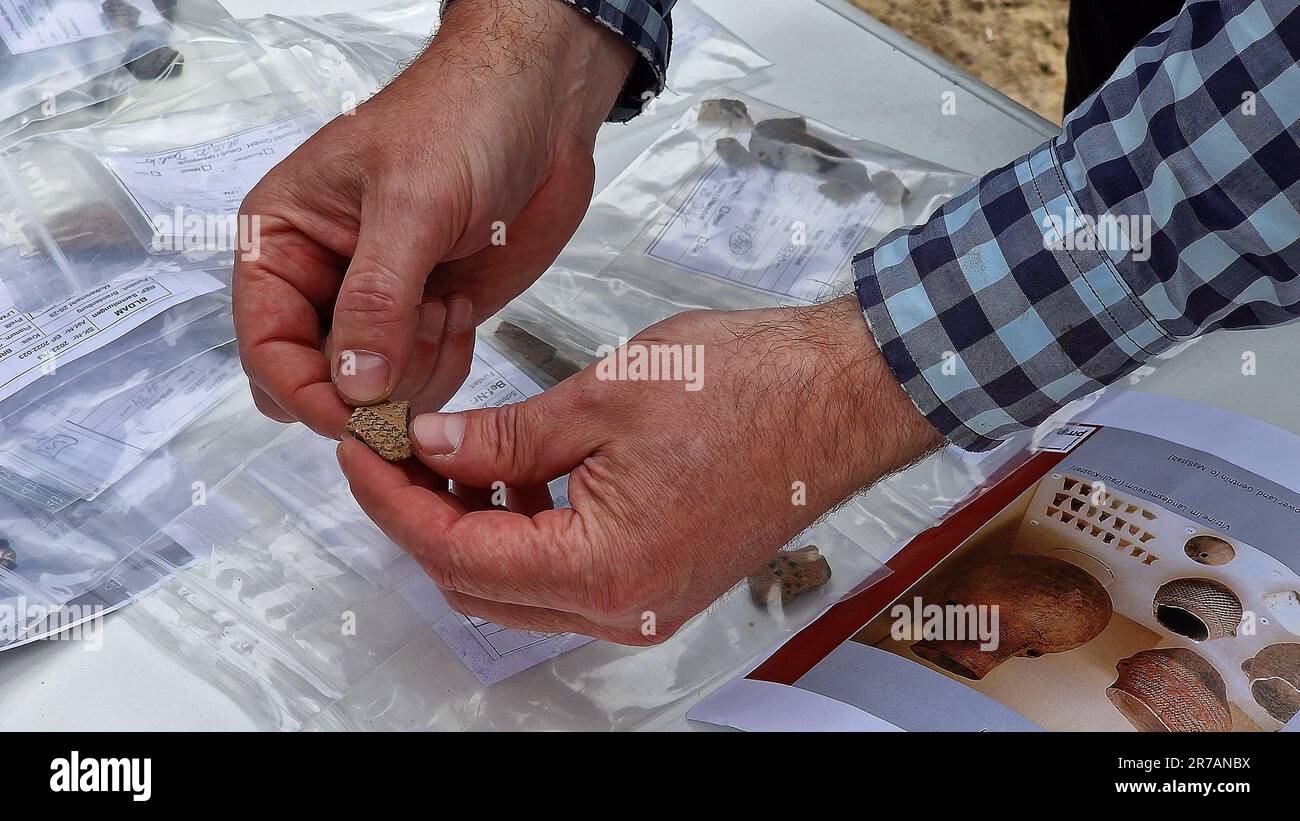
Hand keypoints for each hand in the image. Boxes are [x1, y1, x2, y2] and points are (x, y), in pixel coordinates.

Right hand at [234, 0, 634, 435]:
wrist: (539, 108)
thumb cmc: (460, 122)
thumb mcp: (411, 204)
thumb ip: (376, 300)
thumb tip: (352, 387)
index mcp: (281, 241)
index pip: (264, 347)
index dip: (304, 392)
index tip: (358, 415)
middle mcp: (319, 282)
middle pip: (313, 383)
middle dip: (368, 386)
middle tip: (420, 332)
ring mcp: (377, 306)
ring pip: (371, 393)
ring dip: (417, 369)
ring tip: (446, 300)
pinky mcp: (426, 319)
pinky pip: (422, 381)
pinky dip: (446, 364)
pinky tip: (461, 304)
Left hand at [336, 296, 943, 643]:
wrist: (842, 394)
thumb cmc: (750, 388)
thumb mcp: (601, 397)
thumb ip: (504, 434)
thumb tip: (434, 445)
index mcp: (604, 569)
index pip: (458, 554)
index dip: (393, 501)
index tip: (362, 452)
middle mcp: (623, 605)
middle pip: (480, 583)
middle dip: (423, 517)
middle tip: (393, 452)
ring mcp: (645, 599)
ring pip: (519, 583)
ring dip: (472, 523)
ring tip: (449, 450)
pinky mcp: (660, 579)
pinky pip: (566, 571)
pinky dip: (525, 526)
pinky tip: (513, 468)